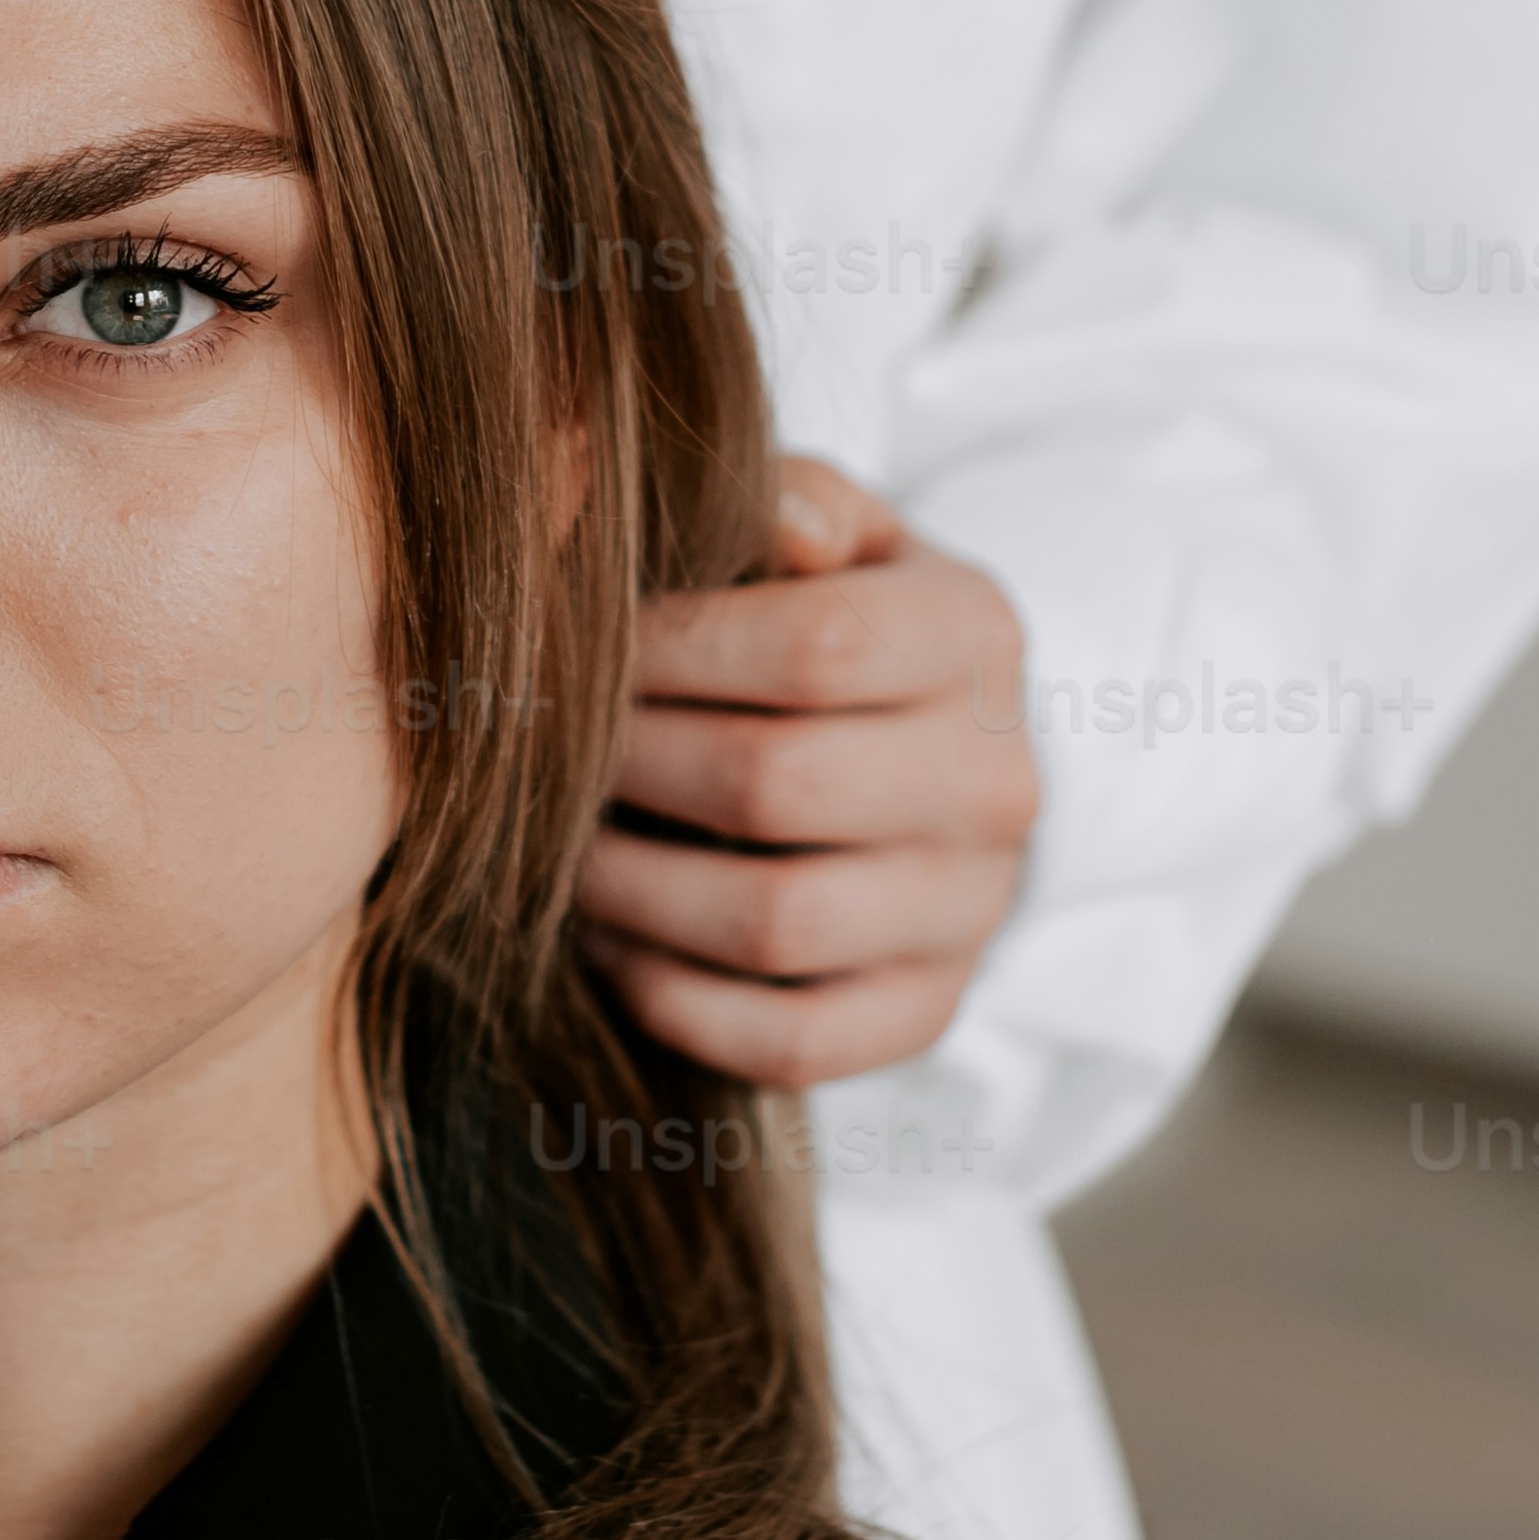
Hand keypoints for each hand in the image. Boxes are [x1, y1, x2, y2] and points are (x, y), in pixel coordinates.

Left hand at [574, 458, 1040, 1087]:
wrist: (940, 759)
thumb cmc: (844, 618)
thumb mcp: (839, 531)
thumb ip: (795, 498)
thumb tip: (784, 526)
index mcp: (976, 637)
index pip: (816, 647)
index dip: (669, 648)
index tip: (581, 647)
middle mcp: (997, 781)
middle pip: (776, 786)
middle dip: (628, 766)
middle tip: (541, 749)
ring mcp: (969, 911)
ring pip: (773, 924)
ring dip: (631, 890)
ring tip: (561, 847)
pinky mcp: (925, 1012)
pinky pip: (788, 1041)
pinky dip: (675, 1001)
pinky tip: (612, 942)